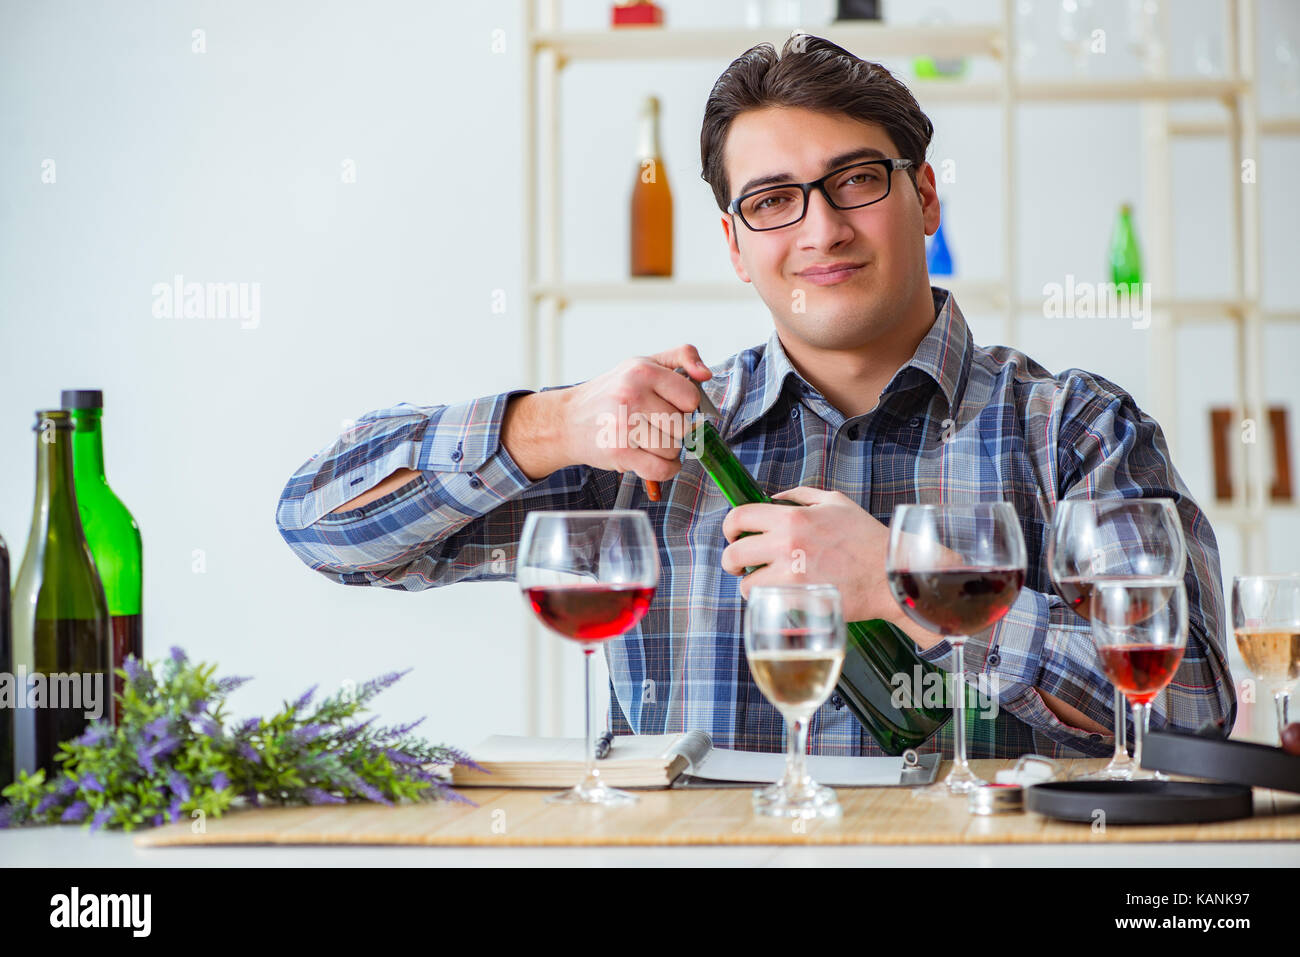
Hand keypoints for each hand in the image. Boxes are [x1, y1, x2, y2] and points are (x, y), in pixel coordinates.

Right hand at [558, 343, 710, 483]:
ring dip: (667, 451)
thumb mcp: (643, 364)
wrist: (566, 421)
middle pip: (684, 427)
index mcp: (642, 370)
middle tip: (656, 425)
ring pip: (673, 450)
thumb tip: (706, 374)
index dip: (685, 406)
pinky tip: (654, 460)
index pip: (690, 397)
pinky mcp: (619, 453)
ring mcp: (624, 425)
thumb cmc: (611, 393)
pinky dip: (665, 470)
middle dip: (675, 430)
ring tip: (647, 440)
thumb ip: (681, 356)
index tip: (671, 406)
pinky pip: (661, 469)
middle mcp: (632, 395)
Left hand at [720, 485, 944, 649]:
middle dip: (731, 561)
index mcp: (793, 517)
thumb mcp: (835, 502)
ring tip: (764, 583)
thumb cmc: (865, 538)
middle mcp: (787, 543)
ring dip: (752, 585)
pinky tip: (780, 595)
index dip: (729, 528)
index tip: (733, 536)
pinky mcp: (800, 599)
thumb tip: (772, 497)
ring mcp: (792, 574)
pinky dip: (769, 601)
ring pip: (747, 584)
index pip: (740, 517)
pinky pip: (767, 602)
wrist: (889, 572)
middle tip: (738, 566)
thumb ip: (800, 495)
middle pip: (734, 554)